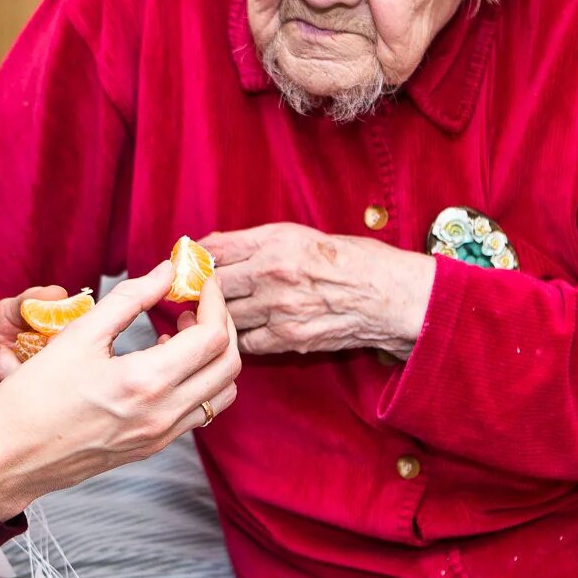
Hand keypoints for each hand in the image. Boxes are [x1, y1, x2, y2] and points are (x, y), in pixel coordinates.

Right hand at [0, 262, 241, 519]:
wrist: (9, 456)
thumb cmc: (33, 397)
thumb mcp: (78, 335)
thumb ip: (130, 298)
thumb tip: (167, 272)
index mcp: (145, 382)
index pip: (212, 336)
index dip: (213, 300)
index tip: (200, 280)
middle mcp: (163, 414)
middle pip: (228, 365)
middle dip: (222, 324)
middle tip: (195, 301)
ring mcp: (161, 436)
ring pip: (221, 393)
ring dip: (214, 357)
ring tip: (181, 330)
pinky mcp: (153, 447)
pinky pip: (198, 412)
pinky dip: (199, 382)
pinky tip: (165, 362)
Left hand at [0, 284, 67, 423]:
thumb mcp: (0, 315)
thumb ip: (28, 303)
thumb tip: (59, 293)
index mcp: (53, 358)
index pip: (68, 357)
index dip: (48, 353)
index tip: (26, 345)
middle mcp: (45, 386)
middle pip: (43, 385)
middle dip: (9, 367)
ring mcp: (27, 409)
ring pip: (19, 404)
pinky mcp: (8, 428)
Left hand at [200, 222, 435, 357]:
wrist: (389, 296)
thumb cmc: (352, 260)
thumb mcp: (302, 236)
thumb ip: (257, 242)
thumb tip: (215, 247)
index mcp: (276, 241)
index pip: (217, 249)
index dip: (196, 258)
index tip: (188, 263)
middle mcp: (273, 273)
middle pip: (213, 284)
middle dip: (198, 289)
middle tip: (190, 293)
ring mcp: (279, 309)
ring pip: (226, 316)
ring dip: (215, 316)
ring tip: (209, 314)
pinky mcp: (289, 338)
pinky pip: (246, 341)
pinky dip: (240, 337)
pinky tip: (243, 330)